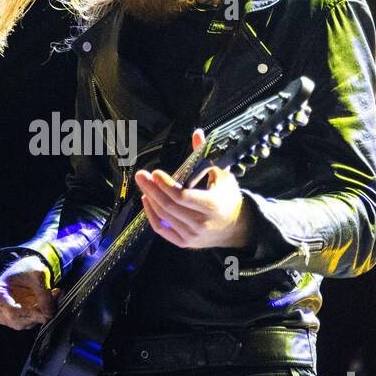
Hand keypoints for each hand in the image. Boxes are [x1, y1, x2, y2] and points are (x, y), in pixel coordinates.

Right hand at [0, 255, 58, 329]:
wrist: (27, 269)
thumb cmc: (27, 268)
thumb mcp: (38, 275)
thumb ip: (44, 295)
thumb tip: (48, 314)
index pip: (11, 312)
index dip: (31, 313)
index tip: (45, 310)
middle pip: (17, 320)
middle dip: (37, 314)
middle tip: (52, 301)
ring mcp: (1, 315)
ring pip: (23, 324)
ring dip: (40, 314)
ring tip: (50, 299)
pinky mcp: (10, 319)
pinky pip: (27, 323)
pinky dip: (38, 315)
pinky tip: (44, 303)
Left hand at [135, 128, 253, 248]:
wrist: (235, 228)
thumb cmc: (228, 197)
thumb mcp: (222, 175)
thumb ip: (206, 156)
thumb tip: (197, 133)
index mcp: (213, 206)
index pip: (183, 197)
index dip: (166, 185)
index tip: (155, 173)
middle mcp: (202, 224)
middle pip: (169, 207)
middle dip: (152, 189)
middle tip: (140, 175)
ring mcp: (192, 236)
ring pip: (163, 217)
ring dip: (150, 199)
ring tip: (144, 184)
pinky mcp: (184, 242)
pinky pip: (162, 229)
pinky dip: (151, 215)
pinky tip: (147, 200)